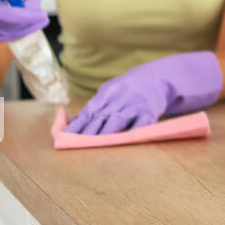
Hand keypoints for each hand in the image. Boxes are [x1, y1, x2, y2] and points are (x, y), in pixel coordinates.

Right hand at [0, 0, 48, 92]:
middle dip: (29, 17)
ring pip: (11, 31)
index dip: (21, 13)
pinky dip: (25, 30)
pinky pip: (10, 37)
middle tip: (43, 14)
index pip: (0, 12)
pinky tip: (35, 24)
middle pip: (8, 22)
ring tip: (39, 16)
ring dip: (30, 24)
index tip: (37, 5)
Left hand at [66, 51, 221, 134]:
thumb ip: (95, 107)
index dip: (77, 125)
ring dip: (104, 135)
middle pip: (100, 118)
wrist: (159, 78)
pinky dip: (132, 133)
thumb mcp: (110, 92)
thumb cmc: (129, 90)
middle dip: (87, 133)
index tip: (65, 138)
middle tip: (76, 146)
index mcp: (107, 94)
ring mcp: (135, 105)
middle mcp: (119, 99)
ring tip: (94, 146)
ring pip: (117, 121)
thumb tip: (70, 124)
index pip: (88, 111)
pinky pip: (140, 124)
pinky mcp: (149, 112)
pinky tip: (123, 141)